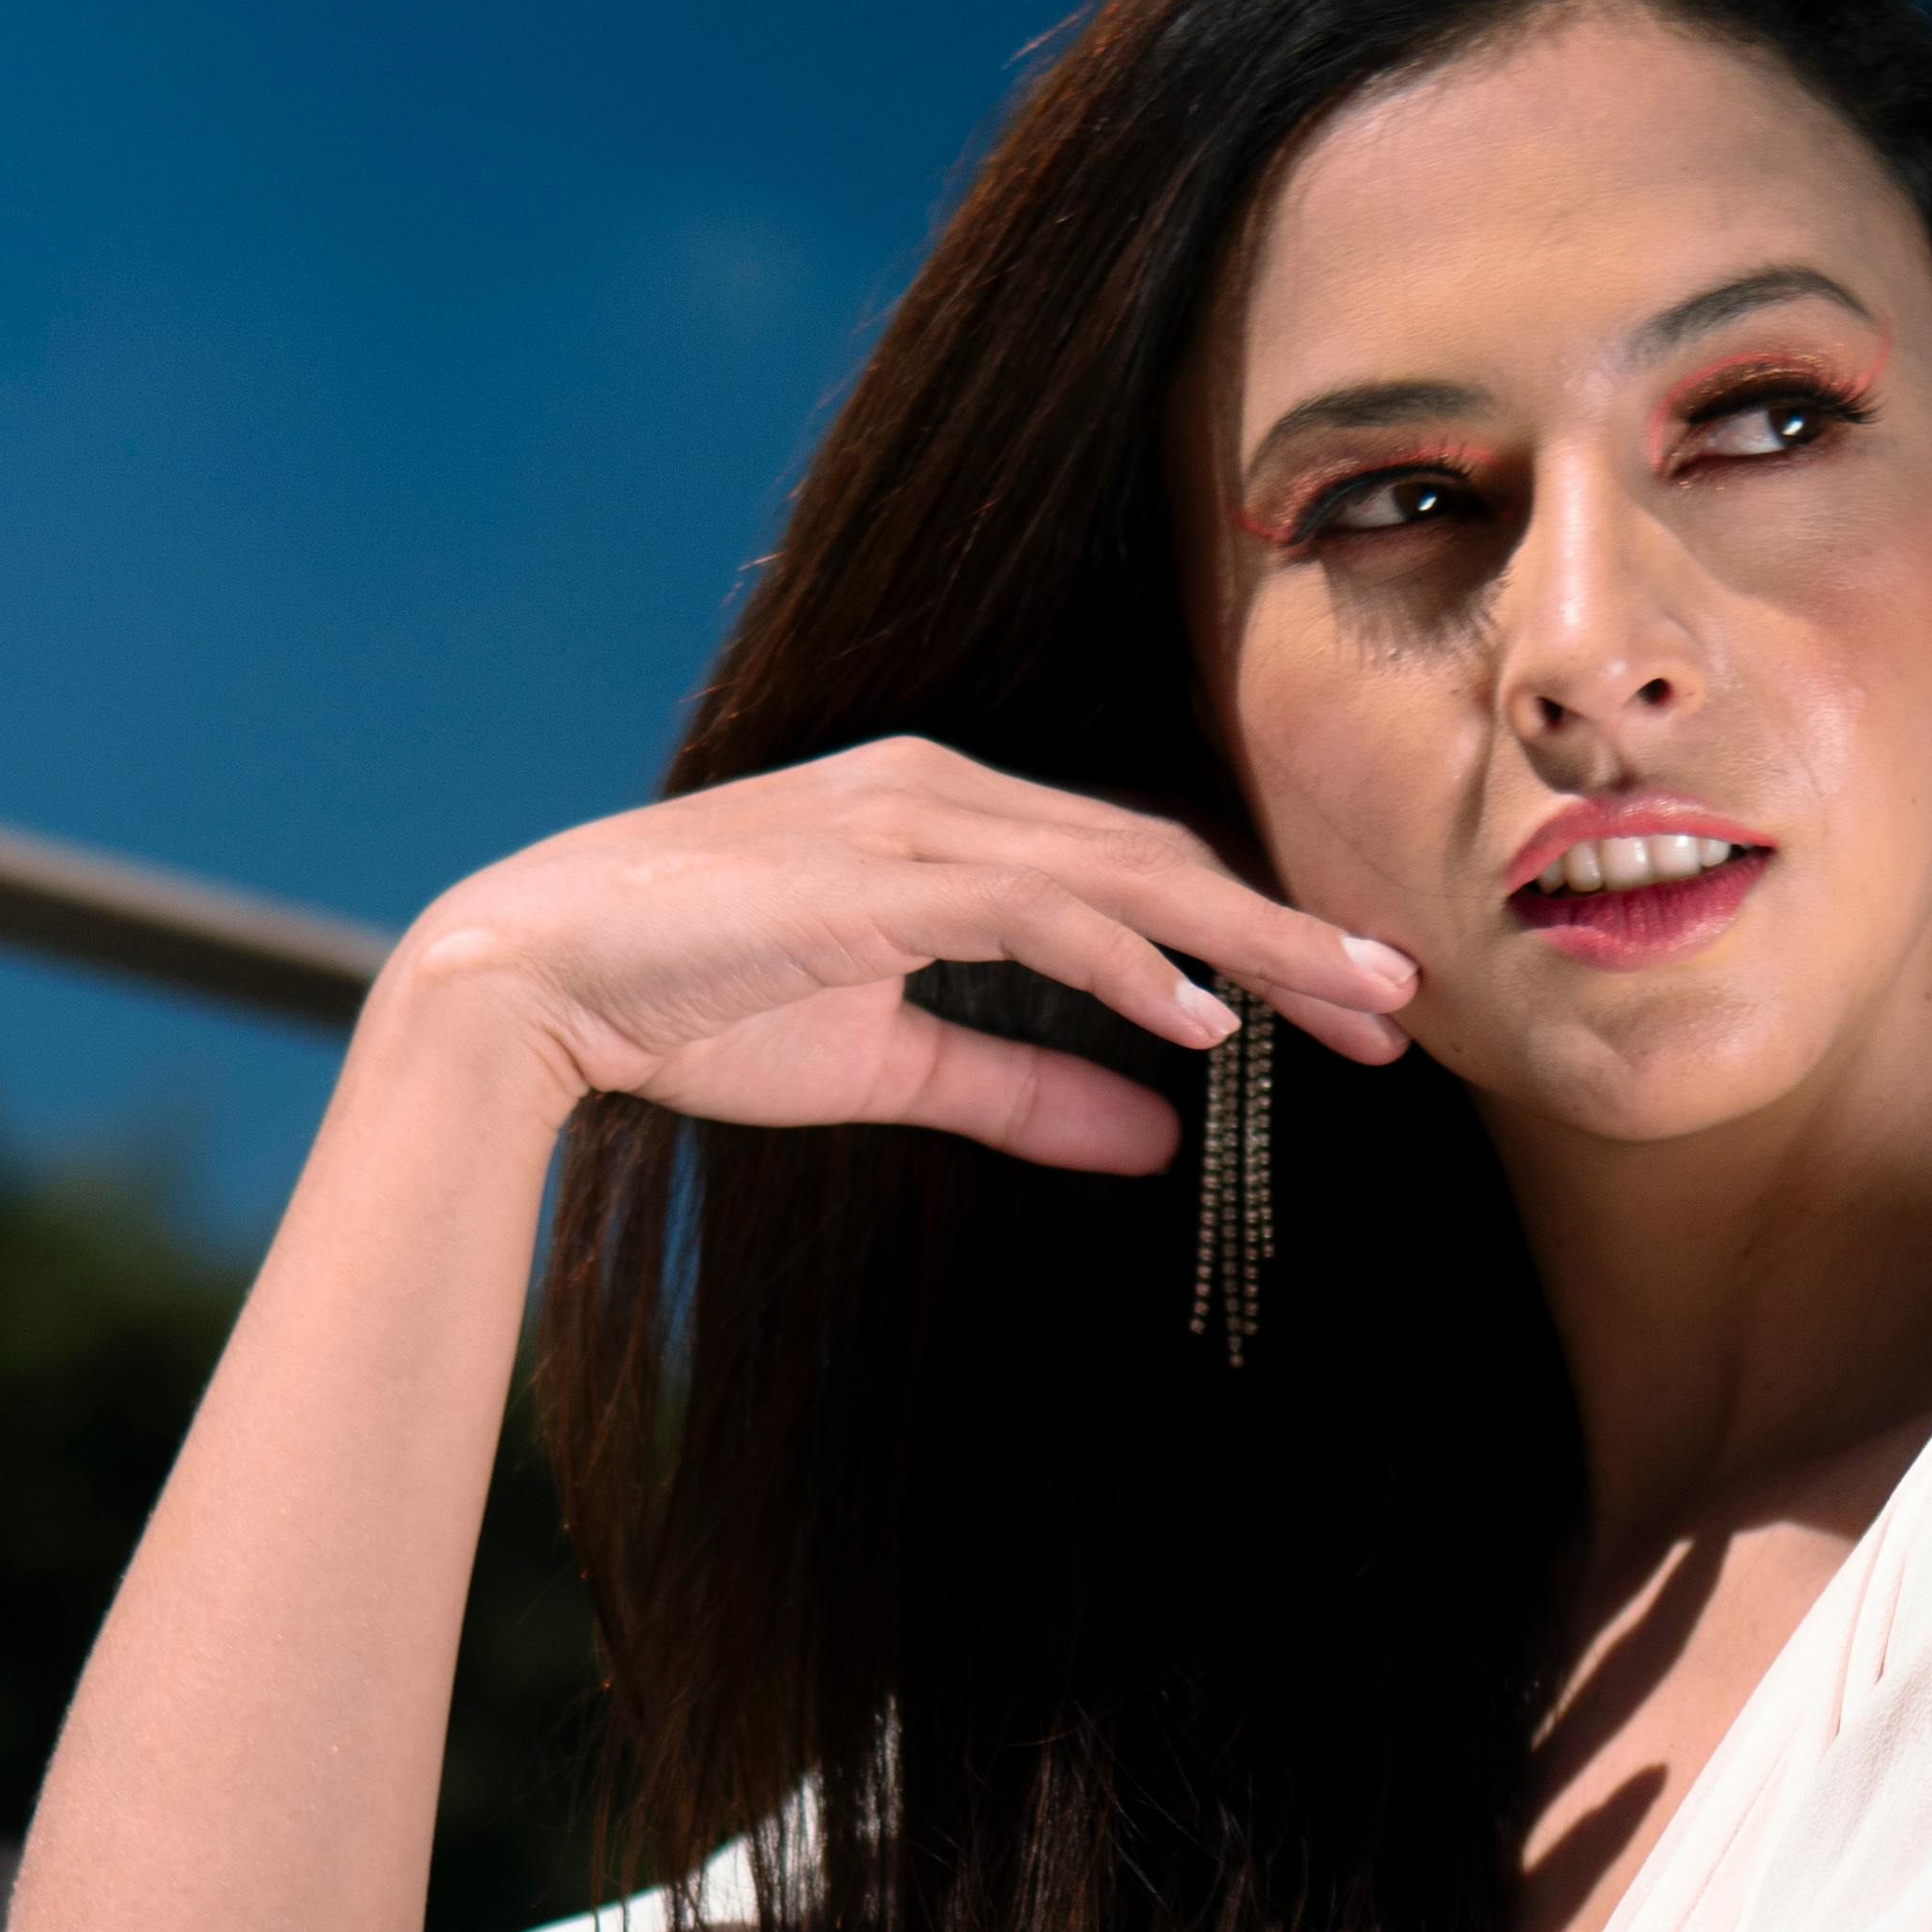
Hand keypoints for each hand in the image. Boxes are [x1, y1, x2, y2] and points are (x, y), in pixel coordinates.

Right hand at [393, 735, 1420, 1168]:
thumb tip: (1157, 1137)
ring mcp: (913, 821)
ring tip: (1353, 1008)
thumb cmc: (690, 1009)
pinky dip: (1131, 958)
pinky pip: (1040, 907)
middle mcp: (946, 795)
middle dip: (1291, 935)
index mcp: (948, 821)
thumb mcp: (891, 1065)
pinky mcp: (878, 870)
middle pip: (1165, 856)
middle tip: (1404, 1005)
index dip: (1253, 937)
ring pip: (1130, 871)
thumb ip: (1025, 1090)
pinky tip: (1206, 1019)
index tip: (1347, 1007)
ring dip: (1252, 943)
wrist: (528, 977)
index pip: (1140, 869)